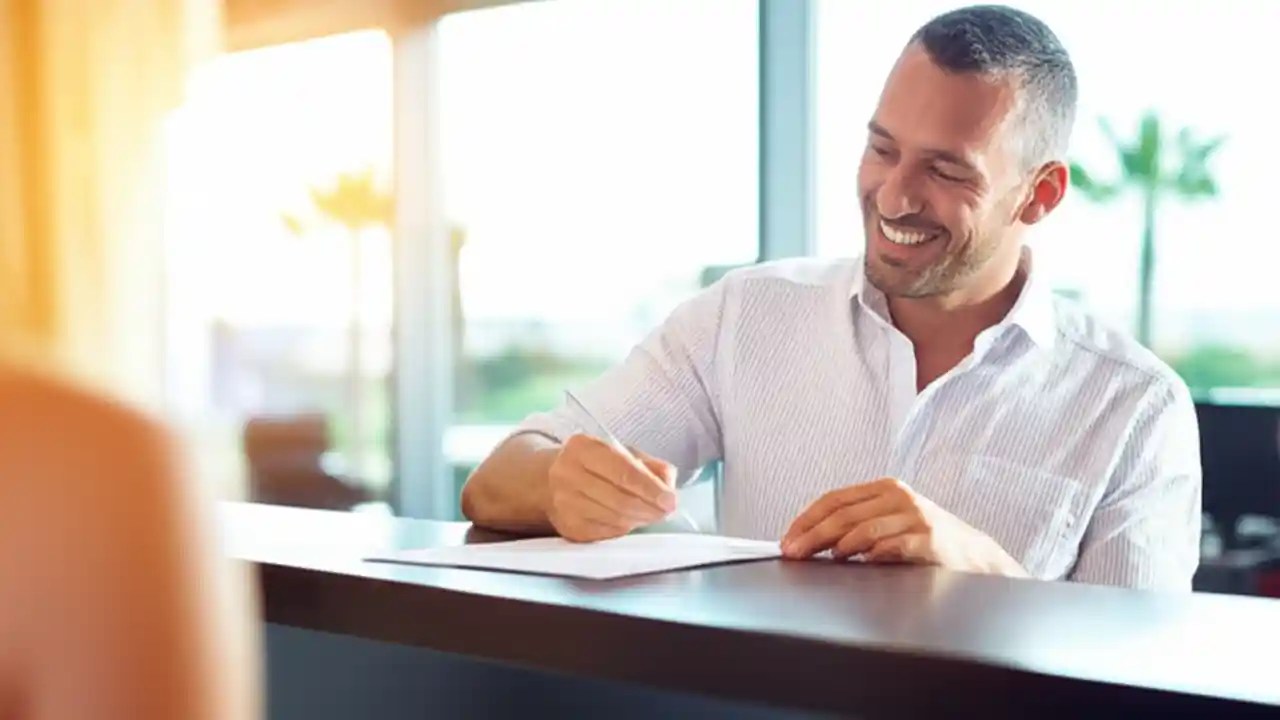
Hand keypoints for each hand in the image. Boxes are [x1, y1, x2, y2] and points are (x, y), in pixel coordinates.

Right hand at [545, 433, 678, 541]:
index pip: (623, 471)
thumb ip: (649, 464)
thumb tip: (668, 484)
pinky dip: (625, 528)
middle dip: (650, 508)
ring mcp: (565, 503)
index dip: (650, 488)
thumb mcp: (621, 452)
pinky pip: (607, 532)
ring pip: (615, 518)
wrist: (550, 482)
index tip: (670, 499)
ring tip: (653, 514)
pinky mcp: (569, 527)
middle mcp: (568, 474)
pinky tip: (631, 520)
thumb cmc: (595, 465)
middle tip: (667, 510)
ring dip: (641, 519)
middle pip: (620, 499)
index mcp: (583, 448)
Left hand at [780, 477, 1026, 576]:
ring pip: (865, 529)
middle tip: (793, 553)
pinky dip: (873, 554)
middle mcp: (899, 497)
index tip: (788, 539)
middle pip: (844, 515)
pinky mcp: (930, 540)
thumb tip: (810, 540)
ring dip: (839, 545)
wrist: (974, 555)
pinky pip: (894, 546)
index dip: (806, 520)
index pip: (834, 499)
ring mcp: (916, 517)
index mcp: (884, 489)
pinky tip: (861, 562)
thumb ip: (857, 524)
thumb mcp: (890, 521)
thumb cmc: (924, 539)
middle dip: (812, 535)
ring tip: (825, 557)